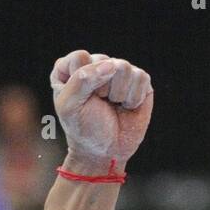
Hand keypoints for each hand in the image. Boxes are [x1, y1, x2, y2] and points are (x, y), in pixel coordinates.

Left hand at [50, 50, 152, 173]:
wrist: (106, 152)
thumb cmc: (83, 128)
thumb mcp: (69, 107)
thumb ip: (81, 80)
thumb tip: (111, 65)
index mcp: (71, 69)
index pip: (79, 57)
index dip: (81, 80)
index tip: (80, 99)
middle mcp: (95, 65)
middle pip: (103, 61)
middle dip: (100, 89)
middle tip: (97, 104)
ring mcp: (118, 70)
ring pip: (123, 68)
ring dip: (117, 94)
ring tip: (112, 105)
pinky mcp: (139, 79)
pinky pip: (140, 78)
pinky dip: (132, 98)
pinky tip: (126, 106)